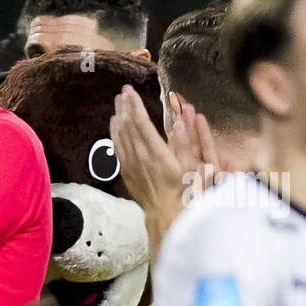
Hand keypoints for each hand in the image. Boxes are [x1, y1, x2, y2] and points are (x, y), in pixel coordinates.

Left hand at [110, 86, 218, 261]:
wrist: (165, 215)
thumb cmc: (184, 192)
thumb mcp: (191, 166)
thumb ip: (185, 141)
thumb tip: (180, 119)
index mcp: (156, 153)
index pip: (141, 124)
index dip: (135, 105)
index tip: (130, 91)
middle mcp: (140, 157)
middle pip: (128, 127)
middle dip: (125, 107)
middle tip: (123, 91)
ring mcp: (131, 165)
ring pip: (120, 136)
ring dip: (119, 117)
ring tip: (118, 102)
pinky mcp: (127, 172)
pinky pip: (118, 148)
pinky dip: (115, 133)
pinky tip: (114, 125)